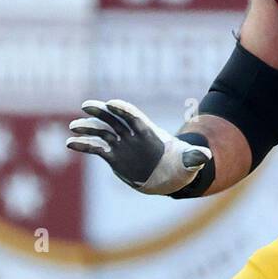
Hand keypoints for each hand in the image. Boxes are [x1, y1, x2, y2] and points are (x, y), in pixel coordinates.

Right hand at [67, 99, 211, 194]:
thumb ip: (194, 157)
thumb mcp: (189, 161)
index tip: (111, 103)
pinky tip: (71, 143)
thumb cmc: (181, 164)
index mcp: (148, 131)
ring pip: (102, 131)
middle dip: (101, 112)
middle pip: (114, 118)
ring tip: (73, 127)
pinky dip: (83, 145)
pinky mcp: (113, 156)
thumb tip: (206, 156)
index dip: (124, 109)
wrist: (170, 175)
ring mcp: (121, 144)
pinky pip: (95, 148)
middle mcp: (132, 134)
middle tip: (86, 106)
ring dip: (88, 128)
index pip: (134, 116)